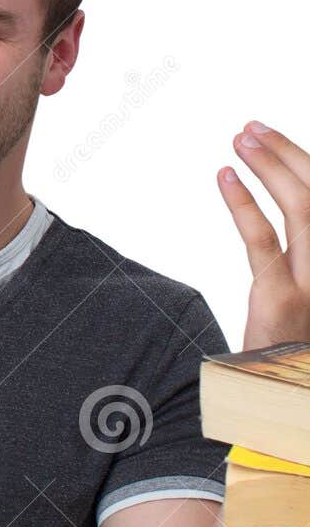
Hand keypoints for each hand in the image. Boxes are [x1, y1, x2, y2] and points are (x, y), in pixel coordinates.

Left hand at [219, 122, 309, 349]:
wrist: (292, 398)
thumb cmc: (298, 343)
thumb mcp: (306, 287)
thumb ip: (304, 249)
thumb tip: (289, 197)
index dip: (304, 162)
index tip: (273, 137)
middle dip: (288, 154)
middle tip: (253, 129)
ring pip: (302, 208)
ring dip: (270, 167)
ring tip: (240, 141)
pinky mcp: (284, 300)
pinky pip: (263, 241)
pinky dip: (243, 204)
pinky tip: (224, 177)